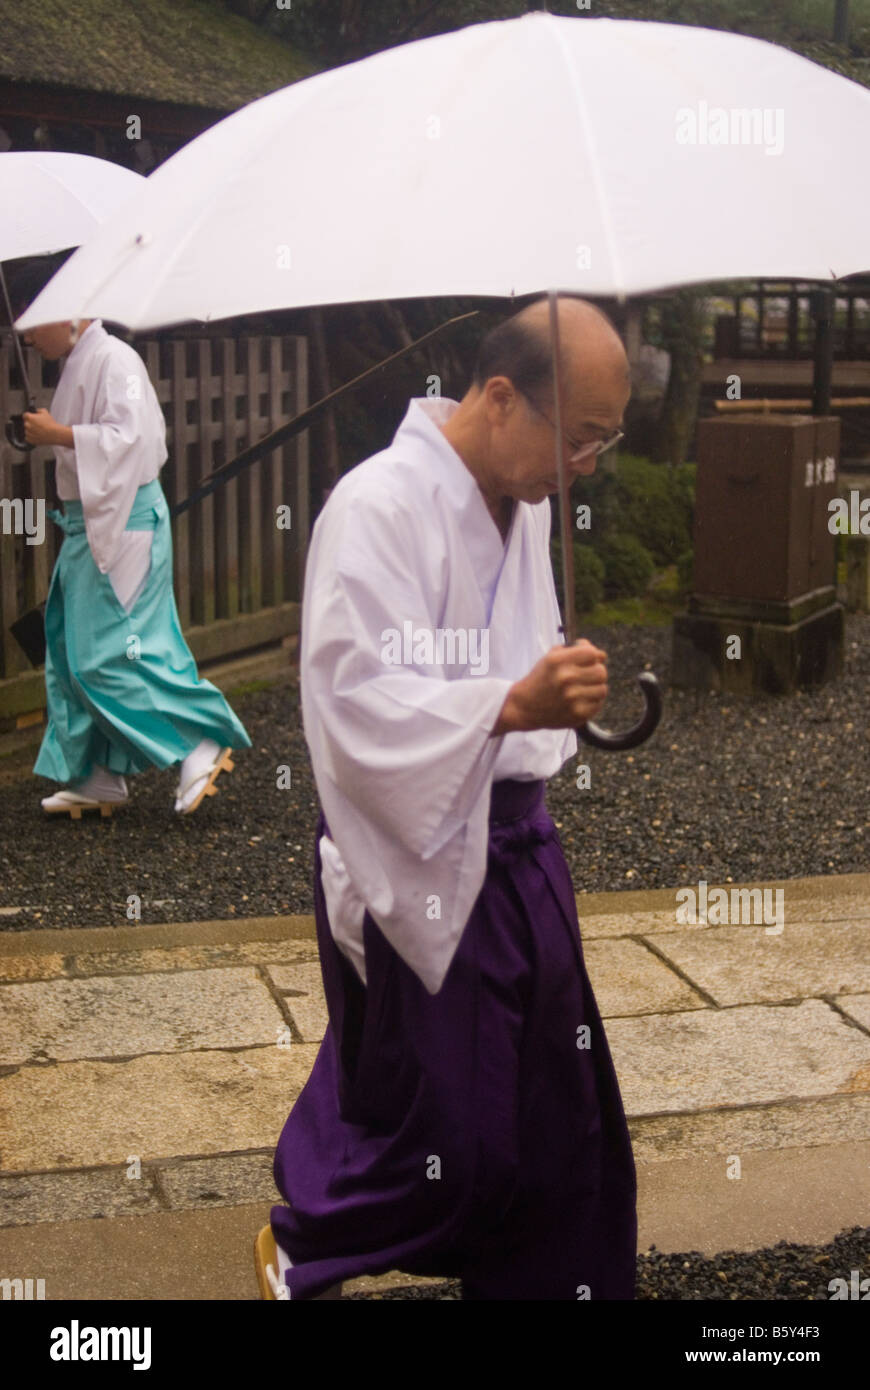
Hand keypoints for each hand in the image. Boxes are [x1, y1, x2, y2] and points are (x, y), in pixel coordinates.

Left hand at [23, 409, 60, 446]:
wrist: (55, 434)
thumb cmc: (50, 424)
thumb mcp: (45, 412)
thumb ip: (38, 410)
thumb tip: (36, 411)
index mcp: (29, 417)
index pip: (25, 415)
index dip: (29, 416)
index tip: (32, 418)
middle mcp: (27, 425)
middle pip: (26, 423)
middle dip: (30, 423)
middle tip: (38, 425)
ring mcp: (28, 433)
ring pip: (27, 431)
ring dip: (31, 430)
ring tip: (39, 431)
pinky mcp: (30, 440)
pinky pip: (28, 438)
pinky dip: (31, 437)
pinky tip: (38, 435)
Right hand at [492, 640, 607, 733]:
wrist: (524, 706)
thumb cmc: (541, 679)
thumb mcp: (550, 657)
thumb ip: (575, 650)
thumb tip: (601, 655)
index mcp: (558, 661)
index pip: (592, 653)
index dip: (594, 655)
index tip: (589, 660)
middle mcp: (565, 678)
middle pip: (601, 671)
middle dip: (596, 672)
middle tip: (587, 676)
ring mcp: (572, 698)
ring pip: (602, 688)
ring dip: (595, 688)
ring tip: (584, 689)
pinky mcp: (577, 714)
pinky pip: (598, 704)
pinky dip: (592, 701)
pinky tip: (581, 700)